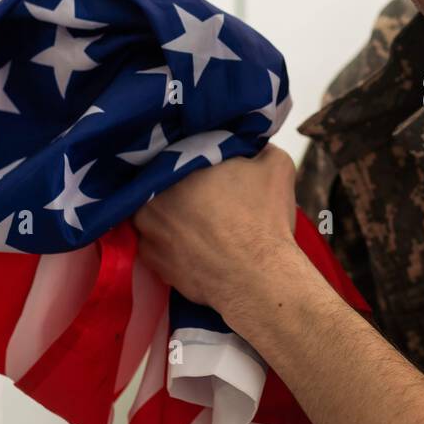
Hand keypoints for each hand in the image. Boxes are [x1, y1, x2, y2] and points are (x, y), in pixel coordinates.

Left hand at [131, 144, 300, 323]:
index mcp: (175, 170)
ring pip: (158, 216)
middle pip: (163, 186)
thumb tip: (253, 144)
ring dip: (174, 217)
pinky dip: (174, 245)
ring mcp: (147, 235)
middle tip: (208, 197)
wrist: (258, 279)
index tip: (212, 170)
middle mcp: (151, 200)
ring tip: (203, 225)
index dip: (196, 160)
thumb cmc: (264, 220)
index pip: (179, 154)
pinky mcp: (152, 264)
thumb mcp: (276, 166)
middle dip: (181, 189)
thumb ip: (259, 146)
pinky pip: (158, 246)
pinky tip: (197, 247)